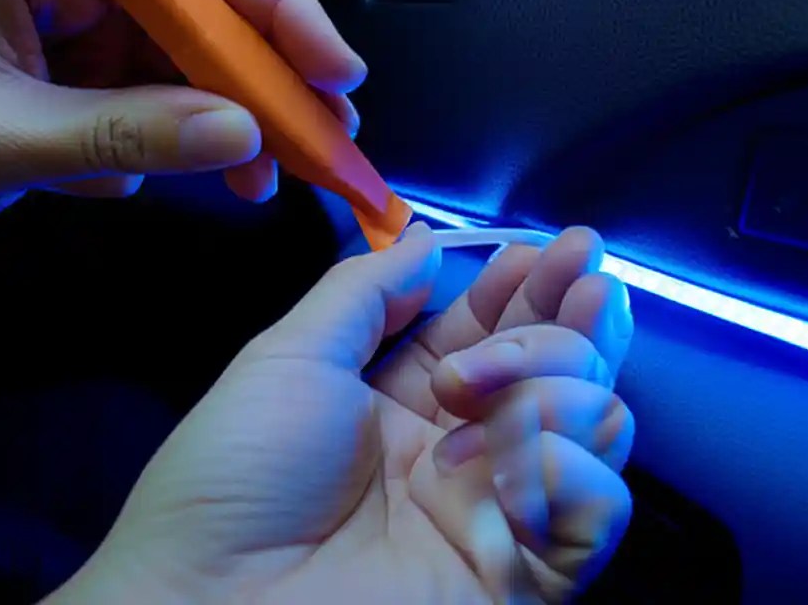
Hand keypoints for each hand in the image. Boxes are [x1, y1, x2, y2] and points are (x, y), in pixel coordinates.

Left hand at [0, 0, 363, 269]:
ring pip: (184, 65)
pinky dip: (175, 147)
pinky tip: (169, 180)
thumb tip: (240, 132)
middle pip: (197, 11)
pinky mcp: (69, 83)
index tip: (331, 68)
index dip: (272, 9)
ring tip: (262, 177)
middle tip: (324, 133)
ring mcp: (66, 31)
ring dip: (227, 125)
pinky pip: (151, 105)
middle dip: (263, 77)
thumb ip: (124, 134)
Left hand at [51, 224, 635, 603]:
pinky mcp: (521, 576)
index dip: (529, 287)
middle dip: (564, 320)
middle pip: (558, 372)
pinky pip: (595, 514)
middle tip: (569, 288)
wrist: (212, 601)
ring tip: (484, 390)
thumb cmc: (235, 476)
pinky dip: (574, 471)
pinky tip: (524, 459)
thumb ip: (367, 293)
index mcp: (406, 402)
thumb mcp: (289, 358)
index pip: (493, 332)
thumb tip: (430, 239)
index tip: (560, 247)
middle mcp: (462, 453)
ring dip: (559, 383)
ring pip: (594, 429)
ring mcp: (495, 514)